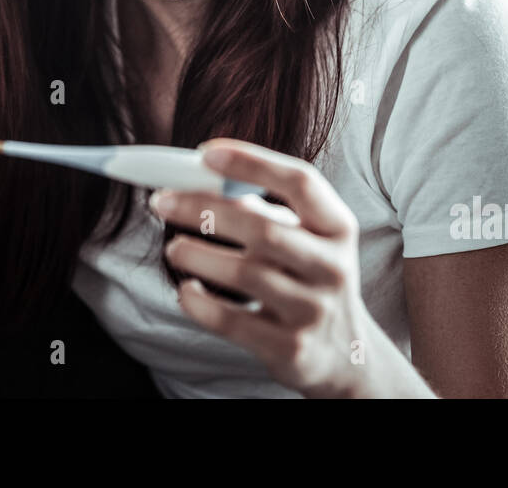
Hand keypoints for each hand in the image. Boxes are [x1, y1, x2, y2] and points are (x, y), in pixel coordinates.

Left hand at [149, 138, 376, 397]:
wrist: (345, 354)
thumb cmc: (309, 279)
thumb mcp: (305, 238)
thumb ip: (263, 209)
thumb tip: (201, 181)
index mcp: (338, 227)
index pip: (301, 182)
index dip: (252, 163)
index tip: (205, 153)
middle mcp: (333, 266)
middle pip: (263, 228)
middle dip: (204, 209)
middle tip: (162, 201)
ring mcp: (313, 310)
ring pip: (244, 274)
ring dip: (196, 254)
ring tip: (175, 248)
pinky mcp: (290, 349)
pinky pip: (231, 320)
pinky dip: (199, 302)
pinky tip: (187, 289)